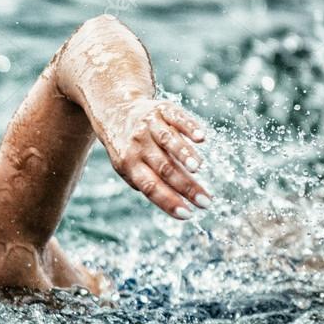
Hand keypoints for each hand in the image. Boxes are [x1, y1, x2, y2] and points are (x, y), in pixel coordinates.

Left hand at [102, 98, 209, 219]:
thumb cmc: (129, 148)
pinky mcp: (162, 109)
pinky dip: (189, 127)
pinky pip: (177, 118)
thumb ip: (147, 183)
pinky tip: (201, 138)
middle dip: (186, 187)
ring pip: (168, 141)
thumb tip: (174, 203)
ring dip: (184, 154)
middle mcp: (139, 145)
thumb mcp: (129, 168)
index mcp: (129, 164)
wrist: (116, 110)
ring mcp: (150, 126)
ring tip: (198, 168)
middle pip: (164, 168)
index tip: (188, 214)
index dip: (168, 201)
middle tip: (206, 202)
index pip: (150, 186)